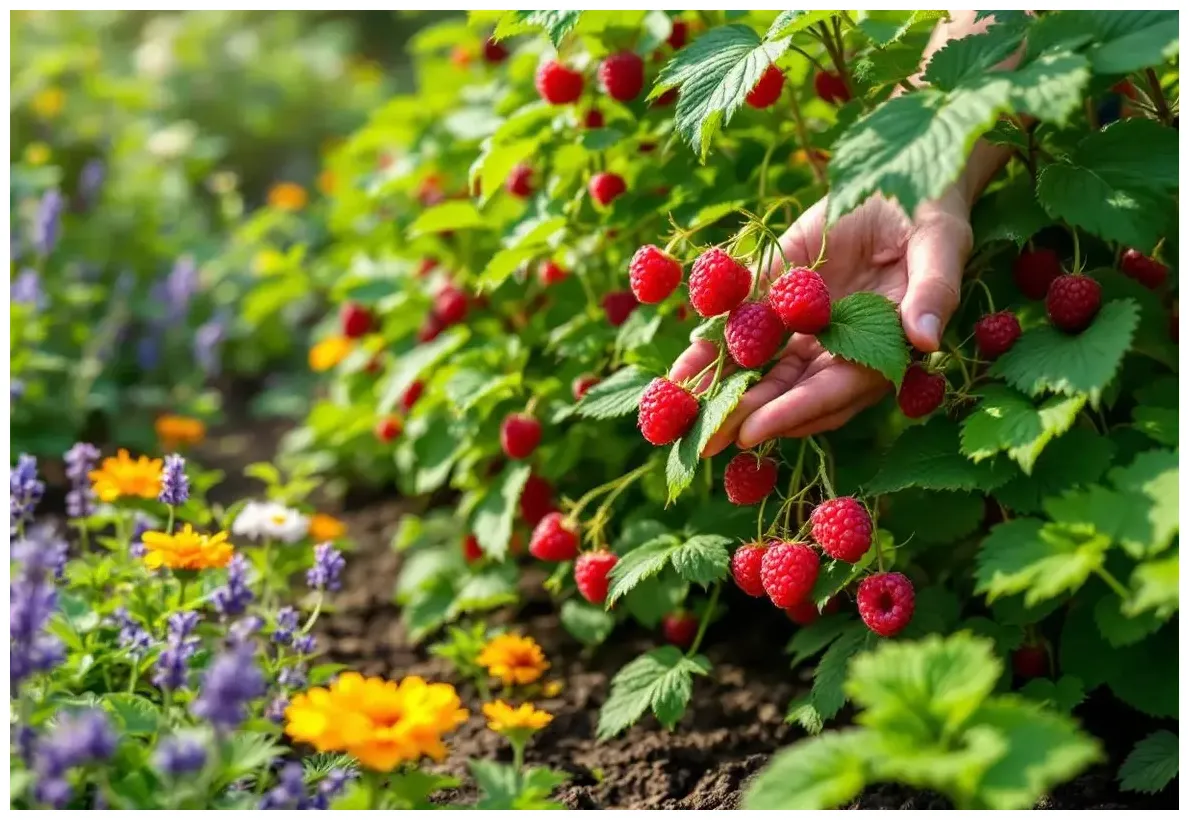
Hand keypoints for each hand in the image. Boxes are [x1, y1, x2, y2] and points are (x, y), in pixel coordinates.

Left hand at [670, 187, 972, 455]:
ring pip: (758, 372)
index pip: (833, 392)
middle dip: (745, 416)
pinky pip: (736, 330)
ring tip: (680, 420)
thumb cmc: (931, 212)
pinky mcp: (773, 298)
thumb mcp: (941, 244)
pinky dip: (708, 351)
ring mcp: (800, 327)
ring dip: (721, 396)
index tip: (755, 429)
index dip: (794, 411)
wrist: (896, 172)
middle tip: (705, 441)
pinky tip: (676, 375)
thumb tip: (926, 341)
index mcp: (880, 349)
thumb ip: (934, 292)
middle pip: (787, 394)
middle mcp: (835, 349)